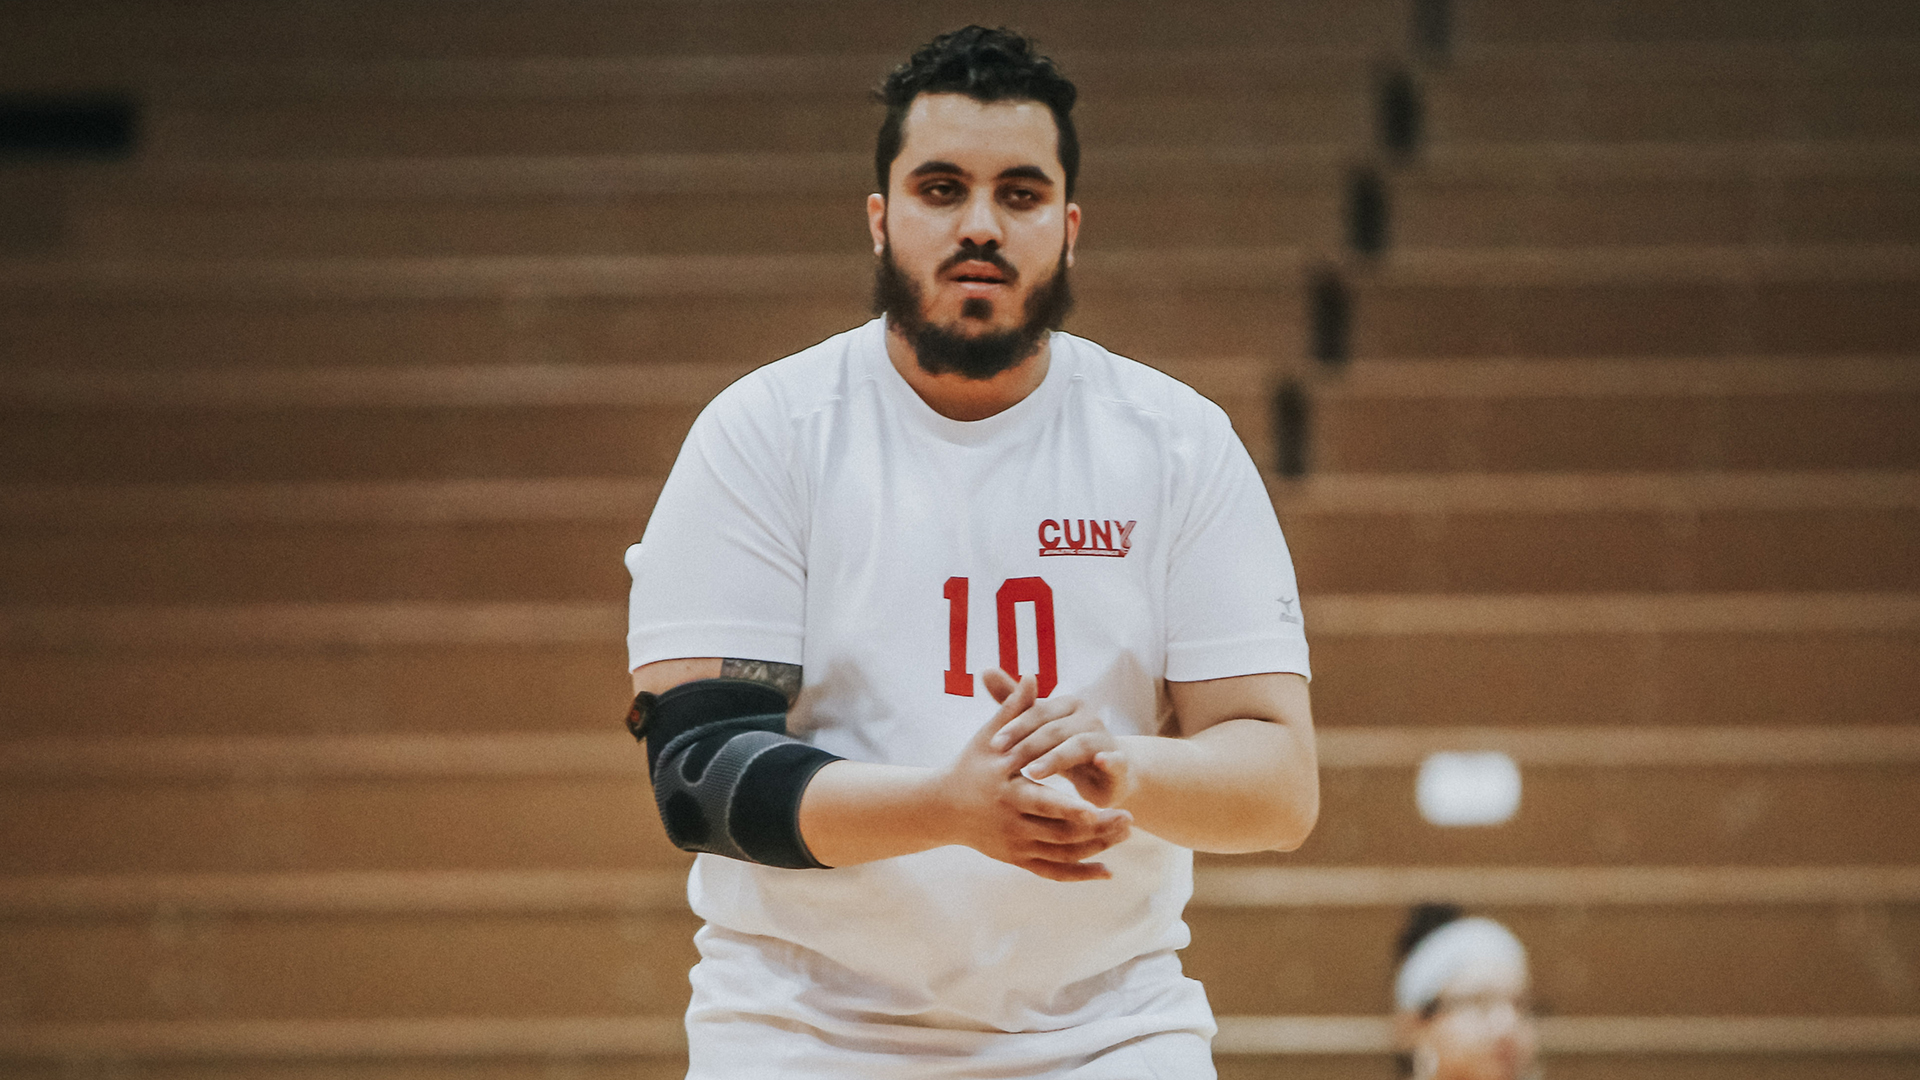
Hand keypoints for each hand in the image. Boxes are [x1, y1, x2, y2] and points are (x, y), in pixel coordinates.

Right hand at [937, 670, 1131, 881]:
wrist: (942, 808)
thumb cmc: (969, 766)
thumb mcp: (988, 737)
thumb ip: (1013, 709)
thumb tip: (1032, 675)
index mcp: (1005, 792)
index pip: (1043, 802)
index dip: (1072, 807)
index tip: (1099, 805)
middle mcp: (1010, 822)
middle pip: (1059, 833)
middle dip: (1096, 828)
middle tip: (1127, 819)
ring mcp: (1014, 845)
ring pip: (1062, 854)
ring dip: (1097, 847)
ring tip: (1125, 833)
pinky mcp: (1017, 860)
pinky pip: (1054, 872)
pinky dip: (1081, 874)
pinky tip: (1107, 871)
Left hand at [983, 668, 1136, 809]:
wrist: (1109, 773)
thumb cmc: (1065, 747)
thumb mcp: (1040, 727)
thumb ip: (1014, 702)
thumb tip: (984, 670)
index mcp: (1066, 705)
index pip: (1037, 712)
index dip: (1015, 727)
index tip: (993, 744)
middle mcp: (1087, 716)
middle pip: (1054, 729)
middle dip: (1028, 745)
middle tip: (1007, 762)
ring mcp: (1105, 738)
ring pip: (1078, 745)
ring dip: (1055, 758)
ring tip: (1034, 773)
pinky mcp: (1120, 762)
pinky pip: (1115, 759)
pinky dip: (1109, 759)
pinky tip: (1100, 762)